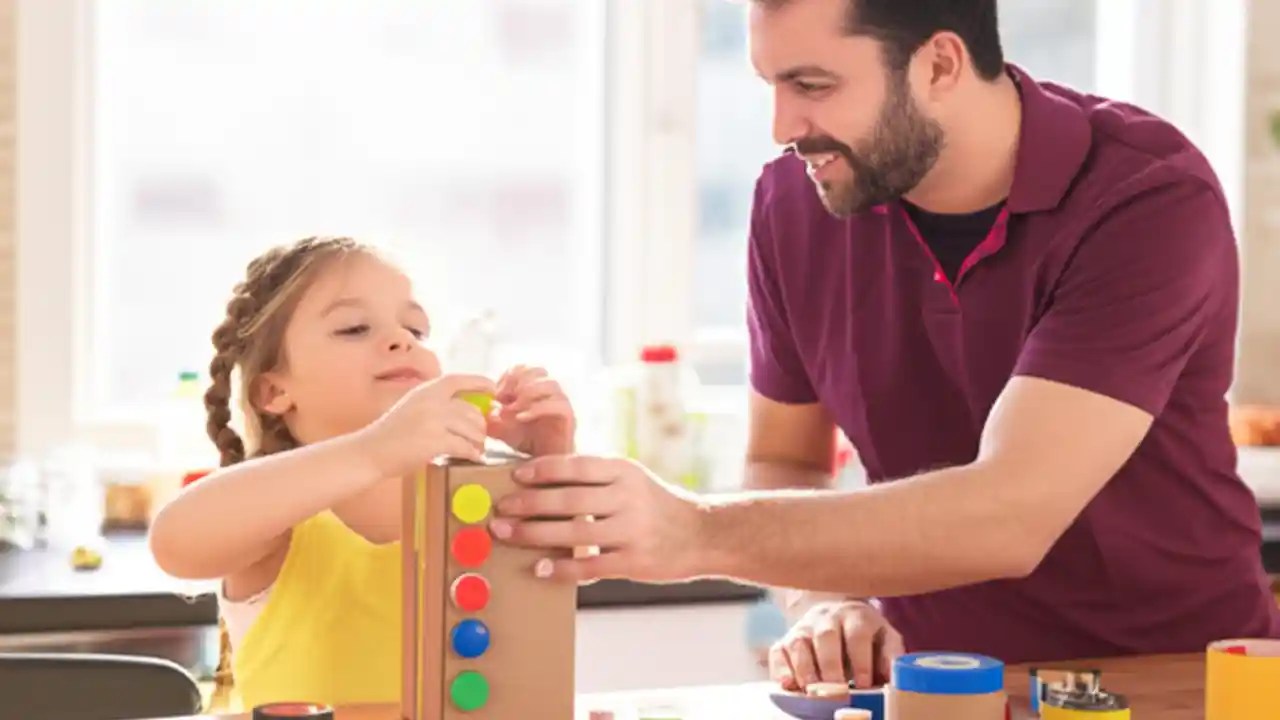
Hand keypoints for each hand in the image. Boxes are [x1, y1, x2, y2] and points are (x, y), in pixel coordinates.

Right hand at [358, 373, 496, 476]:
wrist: (369, 452)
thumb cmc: (391, 434)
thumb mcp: (412, 407)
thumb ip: (436, 405)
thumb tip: (466, 412)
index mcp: (425, 391)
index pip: (458, 379)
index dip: (479, 382)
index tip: (493, 389)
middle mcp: (431, 401)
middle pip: (470, 410)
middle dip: (481, 425)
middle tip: (482, 436)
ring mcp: (433, 420)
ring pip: (471, 429)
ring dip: (478, 441)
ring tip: (477, 448)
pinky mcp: (434, 441)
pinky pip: (464, 446)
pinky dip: (472, 453)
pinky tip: (473, 457)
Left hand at [485, 365, 575, 455]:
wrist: (544, 465)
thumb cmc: (526, 443)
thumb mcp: (502, 429)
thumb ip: (492, 418)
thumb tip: (486, 408)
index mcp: (535, 388)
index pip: (524, 369)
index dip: (509, 376)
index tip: (496, 393)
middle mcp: (550, 392)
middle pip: (539, 370)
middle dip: (518, 380)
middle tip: (503, 397)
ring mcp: (561, 403)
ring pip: (551, 384)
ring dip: (528, 392)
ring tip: (512, 408)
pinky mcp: (569, 417)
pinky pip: (558, 405)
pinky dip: (537, 408)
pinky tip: (521, 418)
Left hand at [488, 455, 703, 582]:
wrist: (703, 534)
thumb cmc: (655, 505)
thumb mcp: (632, 479)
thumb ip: (595, 478)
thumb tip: (541, 479)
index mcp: (624, 471)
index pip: (576, 466)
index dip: (542, 469)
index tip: (514, 476)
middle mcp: (628, 496)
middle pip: (568, 498)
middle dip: (529, 504)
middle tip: (501, 509)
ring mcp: (631, 529)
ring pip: (574, 532)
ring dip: (534, 534)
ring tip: (508, 534)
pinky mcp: (634, 560)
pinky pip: (590, 565)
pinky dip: (562, 568)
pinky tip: (540, 569)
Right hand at [768, 600, 903, 691]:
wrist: (838, 616)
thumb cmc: (866, 637)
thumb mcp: (884, 639)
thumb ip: (891, 656)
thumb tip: (893, 678)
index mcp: (856, 616)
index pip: (857, 634)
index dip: (861, 660)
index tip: (864, 684)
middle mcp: (826, 617)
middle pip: (826, 637)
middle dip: (831, 666)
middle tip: (837, 691)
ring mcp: (803, 627)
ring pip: (799, 643)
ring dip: (806, 670)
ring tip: (814, 692)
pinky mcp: (785, 641)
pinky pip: (778, 652)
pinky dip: (781, 669)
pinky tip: (788, 685)